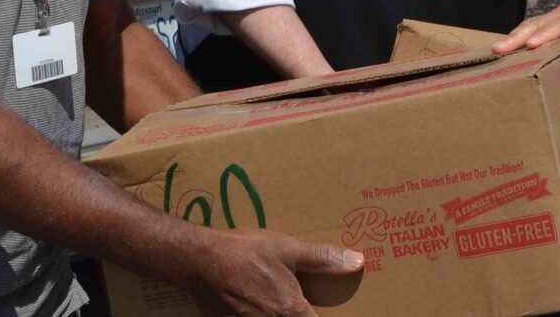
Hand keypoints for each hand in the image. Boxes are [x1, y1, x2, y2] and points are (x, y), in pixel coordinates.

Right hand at [185, 229, 366, 316]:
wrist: (201, 260)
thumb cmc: (247, 252)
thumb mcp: (288, 249)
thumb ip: (323, 259)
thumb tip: (357, 261)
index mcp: (291, 310)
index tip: (337, 312)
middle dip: (304, 314)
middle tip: (302, 303)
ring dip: (283, 315)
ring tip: (278, 299)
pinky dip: (263, 314)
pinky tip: (262, 302)